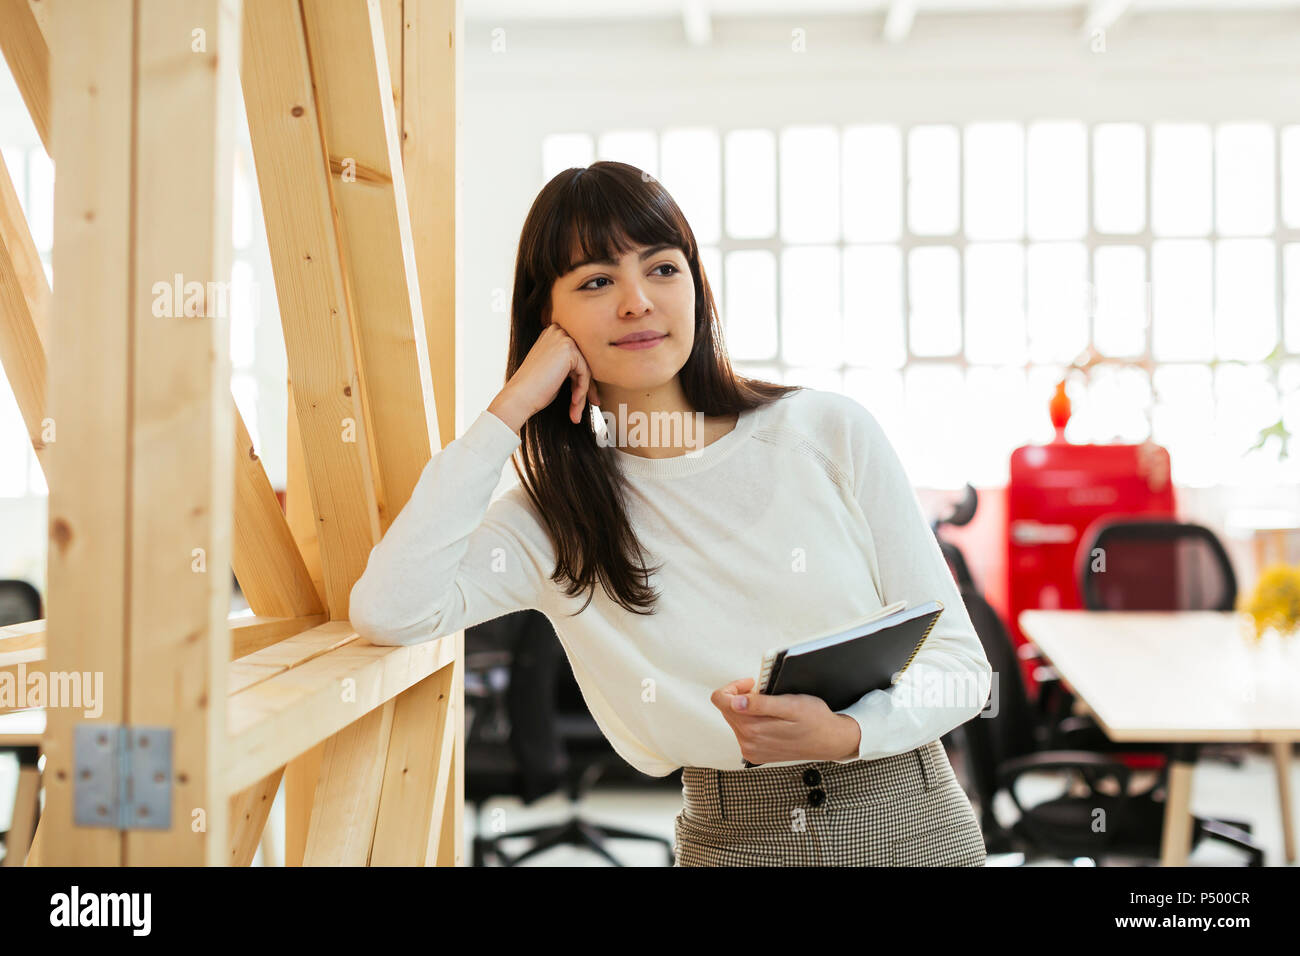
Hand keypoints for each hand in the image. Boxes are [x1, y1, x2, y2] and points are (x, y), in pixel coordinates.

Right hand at [488, 323, 601, 432]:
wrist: (520, 396)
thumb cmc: (534, 389)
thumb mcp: (556, 373)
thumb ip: (572, 367)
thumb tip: (594, 377)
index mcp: (553, 335)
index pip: (578, 356)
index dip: (582, 378)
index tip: (585, 397)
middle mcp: (557, 332)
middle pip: (584, 361)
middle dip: (588, 385)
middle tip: (592, 402)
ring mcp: (562, 338)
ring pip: (586, 368)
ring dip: (583, 391)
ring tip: (576, 409)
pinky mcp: (568, 349)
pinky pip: (585, 372)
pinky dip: (582, 390)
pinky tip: (574, 401)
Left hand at [710, 677, 860, 765]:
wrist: (829, 741)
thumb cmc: (814, 719)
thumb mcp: (791, 704)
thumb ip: (761, 704)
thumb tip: (735, 702)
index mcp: (753, 729)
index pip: (721, 700)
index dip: (734, 687)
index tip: (752, 684)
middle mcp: (748, 743)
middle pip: (726, 709)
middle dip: (741, 696)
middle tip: (763, 692)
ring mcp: (751, 751)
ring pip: (734, 720)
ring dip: (747, 709)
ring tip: (769, 706)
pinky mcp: (756, 754)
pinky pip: (743, 731)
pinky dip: (753, 720)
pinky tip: (770, 719)